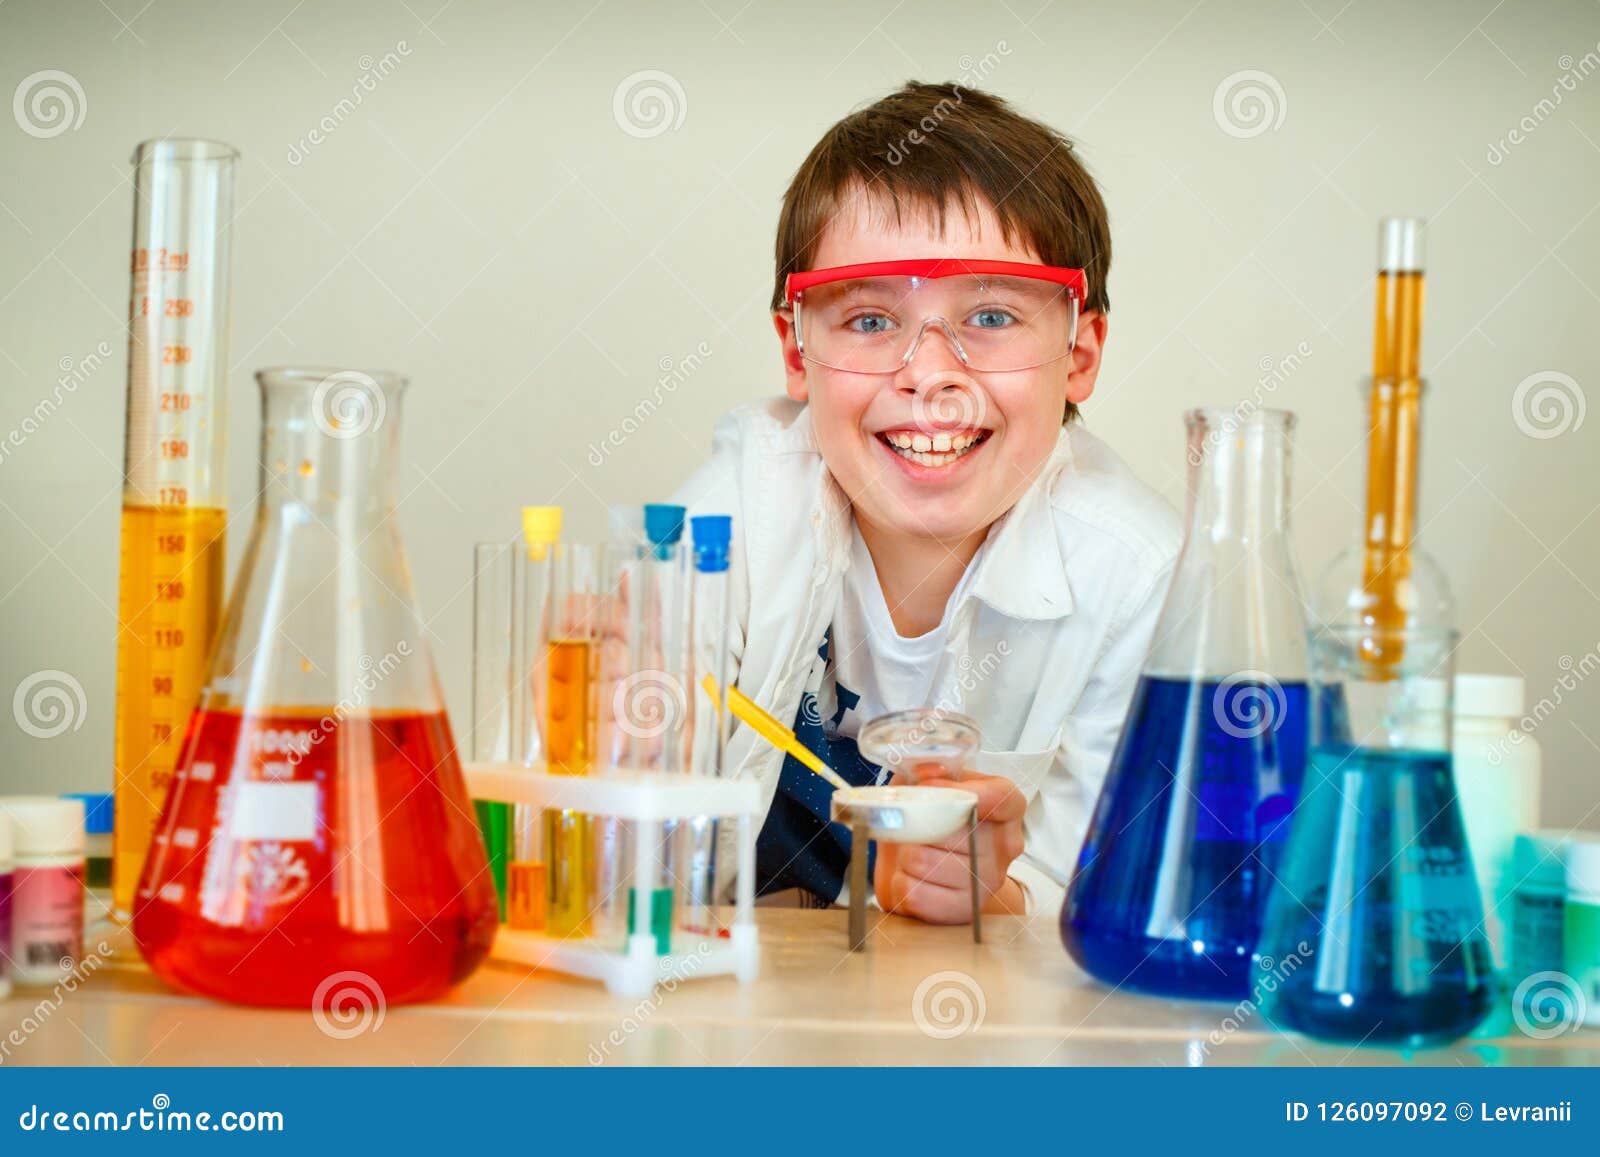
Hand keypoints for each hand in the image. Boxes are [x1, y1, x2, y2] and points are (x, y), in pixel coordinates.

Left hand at [872, 771, 1027, 923]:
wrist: (941, 875)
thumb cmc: (938, 823)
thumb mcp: (934, 786)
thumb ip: (927, 770)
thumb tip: (925, 772)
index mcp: (1007, 809)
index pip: (1001, 797)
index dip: (964, 791)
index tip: (930, 788)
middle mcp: (1004, 846)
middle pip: (947, 827)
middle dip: (916, 823)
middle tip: (913, 824)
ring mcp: (987, 882)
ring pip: (922, 859)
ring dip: (903, 854)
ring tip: (911, 852)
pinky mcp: (964, 910)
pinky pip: (914, 892)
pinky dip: (901, 883)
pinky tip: (911, 876)